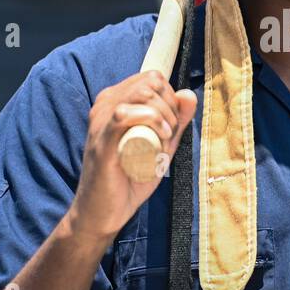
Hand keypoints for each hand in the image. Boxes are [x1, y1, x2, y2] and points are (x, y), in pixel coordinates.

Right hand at [65, 69, 195, 250]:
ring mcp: (100, 121)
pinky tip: (159, 136)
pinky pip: (125, 114)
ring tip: (164, 138)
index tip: (172, 123)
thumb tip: (189, 94)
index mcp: (116, 101)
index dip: (171, 96)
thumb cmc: (130, 178)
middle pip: (150, 83)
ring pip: (141, 94)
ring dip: (163, 114)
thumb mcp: (161, 145)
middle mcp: (105, 105)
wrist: (106, 212)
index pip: (151, 77)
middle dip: (170, 106)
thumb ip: (176, 121)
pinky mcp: (101, 140)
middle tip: (169, 134)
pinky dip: (150, 119)